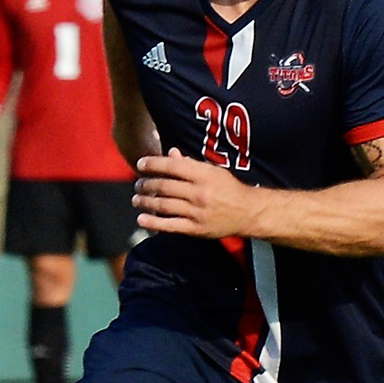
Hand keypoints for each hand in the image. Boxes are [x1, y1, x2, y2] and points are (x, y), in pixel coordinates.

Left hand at [132, 149, 260, 238]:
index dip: (153, 164)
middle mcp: (200, 193)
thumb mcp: (213, 171)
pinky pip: (170, 226)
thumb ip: (190, 164)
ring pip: (164, 205)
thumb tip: (170, 153)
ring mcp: (197, 212)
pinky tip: (141, 219)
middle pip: (165, 186)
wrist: (248, 212)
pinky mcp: (196, 229)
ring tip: (136, 199)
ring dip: (146, 202)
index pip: (172, 166)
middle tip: (137, 184)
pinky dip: (153, 223)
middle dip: (147, 184)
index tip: (140, 164)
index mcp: (204, 175)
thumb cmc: (228, 188)